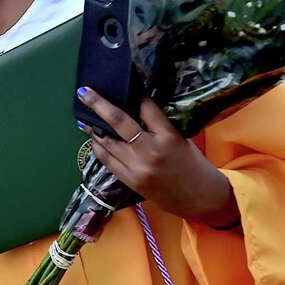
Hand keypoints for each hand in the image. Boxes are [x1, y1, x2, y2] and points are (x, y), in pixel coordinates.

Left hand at [76, 89, 237, 225]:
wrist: (199, 199)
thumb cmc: (192, 165)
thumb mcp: (181, 139)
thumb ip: (159, 125)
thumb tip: (136, 108)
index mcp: (168, 137)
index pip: (146, 108)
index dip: (135, 95)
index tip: (125, 86)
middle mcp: (150, 150)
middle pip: (119, 122)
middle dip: (99, 104)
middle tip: (85, 92)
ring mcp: (137, 167)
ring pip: (108, 142)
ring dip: (94, 128)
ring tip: (84, 117)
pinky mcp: (130, 181)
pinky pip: (107, 161)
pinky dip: (99, 148)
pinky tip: (94, 139)